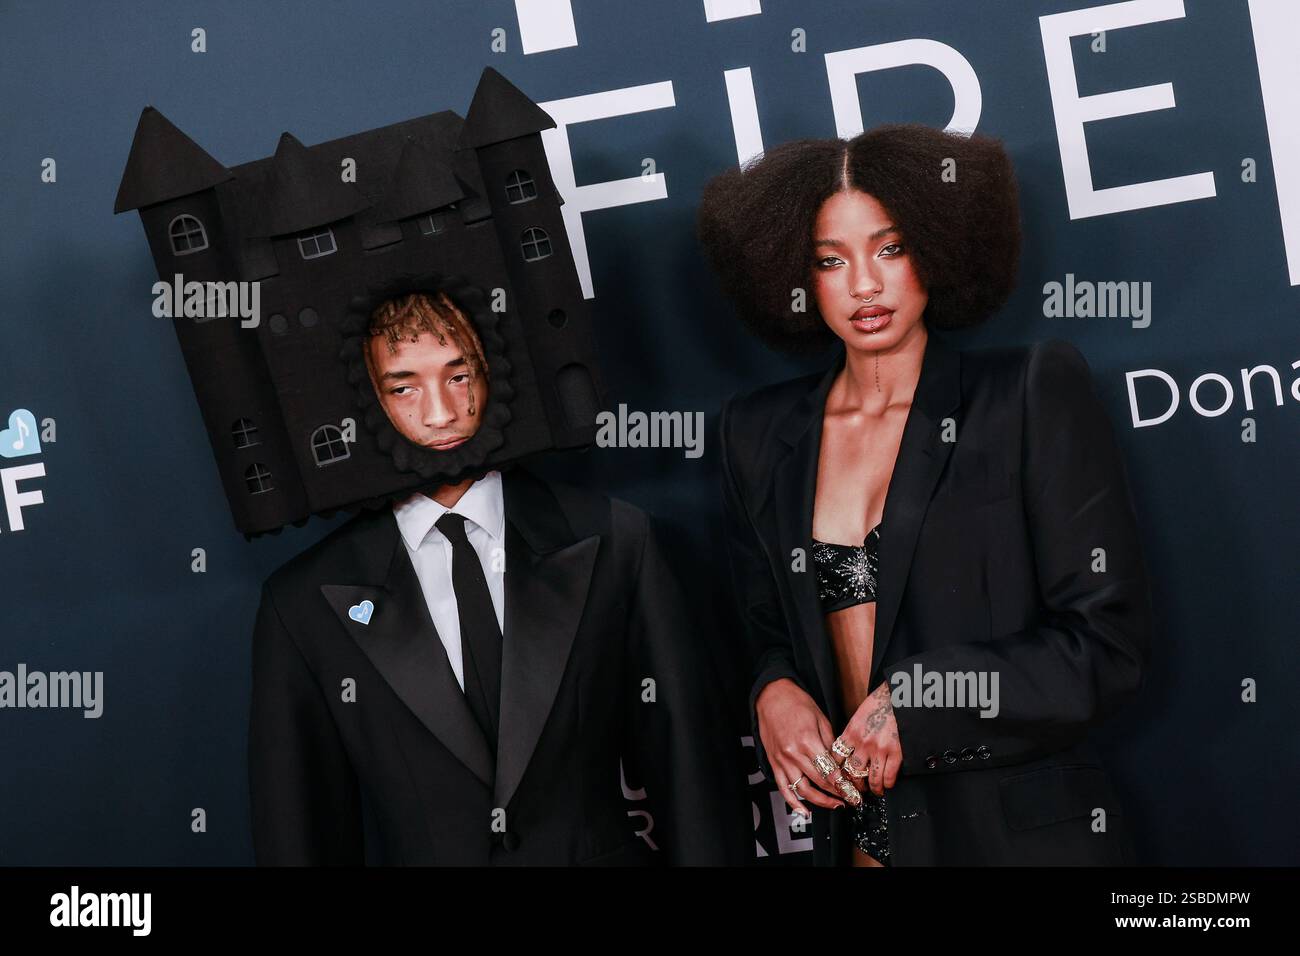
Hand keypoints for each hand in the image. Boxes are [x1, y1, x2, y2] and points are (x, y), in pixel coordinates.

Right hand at [756, 678, 851, 816]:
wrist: (771, 696)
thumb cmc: (796, 703)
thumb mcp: (820, 718)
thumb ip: (830, 743)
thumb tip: (841, 763)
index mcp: (808, 741)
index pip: (830, 771)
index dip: (845, 784)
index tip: (856, 792)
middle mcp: (794, 753)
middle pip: (820, 782)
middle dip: (838, 794)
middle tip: (852, 800)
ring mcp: (782, 760)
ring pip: (803, 790)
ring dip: (821, 802)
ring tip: (835, 805)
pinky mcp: (774, 763)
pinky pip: (783, 788)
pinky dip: (793, 803)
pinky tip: (804, 811)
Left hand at [836, 682, 901, 796]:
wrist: (900, 696)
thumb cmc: (880, 703)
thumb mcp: (859, 716)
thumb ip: (853, 733)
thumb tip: (849, 749)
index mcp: (851, 732)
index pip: (837, 758)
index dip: (838, 770)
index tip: (840, 776)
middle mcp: (862, 743)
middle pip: (852, 772)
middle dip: (853, 784)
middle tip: (856, 789)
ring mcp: (879, 749)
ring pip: (870, 778)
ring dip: (872, 788)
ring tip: (873, 791)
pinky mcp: (896, 753)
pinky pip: (889, 776)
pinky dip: (887, 784)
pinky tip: (887, 785)